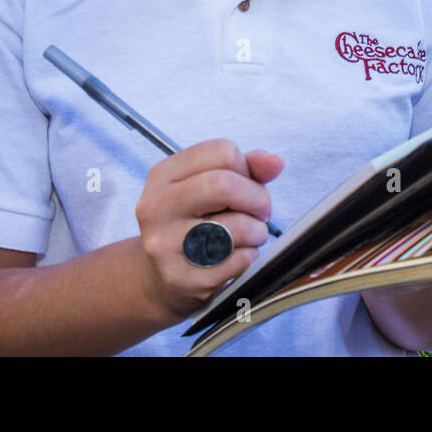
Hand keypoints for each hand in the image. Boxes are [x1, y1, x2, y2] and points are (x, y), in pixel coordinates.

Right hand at [135, 139, 284, 320]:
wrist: (160, 279)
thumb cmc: (195, 223)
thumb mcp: (212, 187)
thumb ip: (247, 168)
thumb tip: (275, 162)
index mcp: (162, 175)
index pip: (223, 152)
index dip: (246, 169)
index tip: (245, 185)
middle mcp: (156, 208)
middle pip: (226, 184)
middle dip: (258, 199)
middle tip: (261, 212)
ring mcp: (165, 245)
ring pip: (239, 226)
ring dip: (259, 231)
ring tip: (249, 236)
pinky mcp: (182, 278)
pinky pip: (240, 260)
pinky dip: (249, 257)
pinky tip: (235, 257)